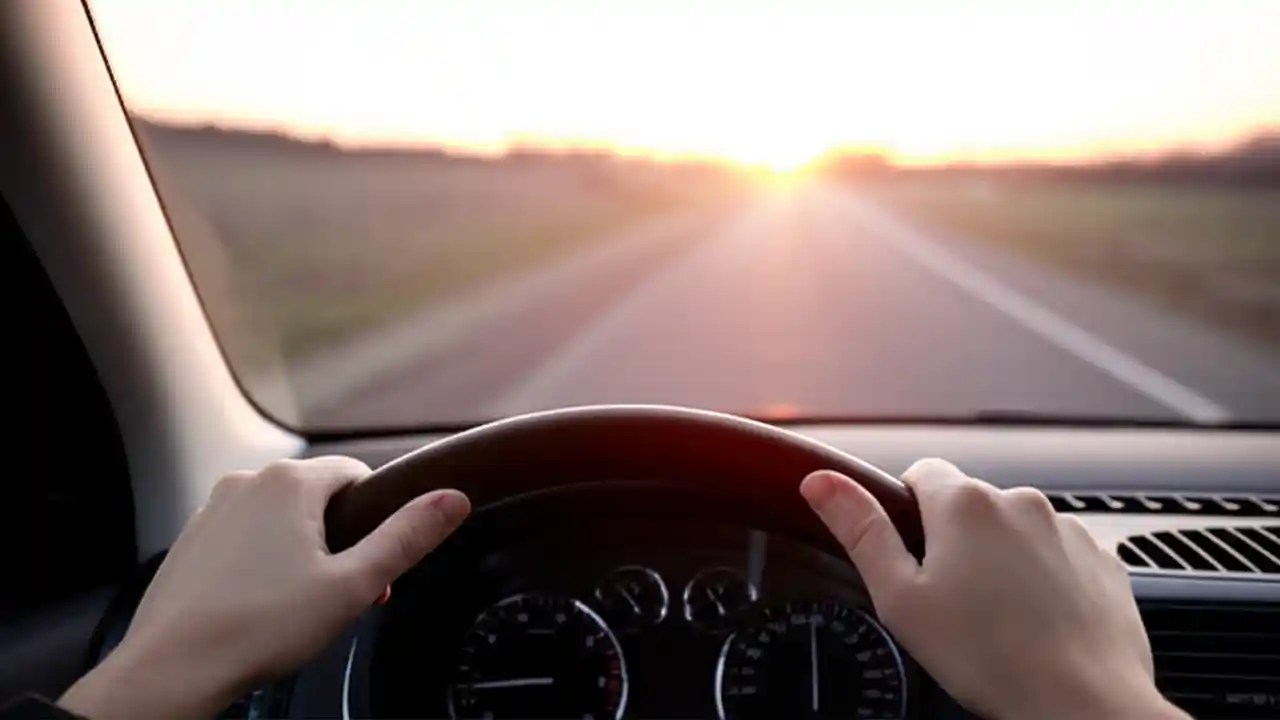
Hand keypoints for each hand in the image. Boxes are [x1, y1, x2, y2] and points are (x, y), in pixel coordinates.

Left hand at [61, 456, 469, 719]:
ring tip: (302, 607)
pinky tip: (263, 607)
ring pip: (281, 520)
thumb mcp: (353, 585)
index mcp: (289, 482)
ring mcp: (213, 510)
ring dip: (303, 553)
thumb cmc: (262, 627)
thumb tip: (453, 498)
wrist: (172, 668)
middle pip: (318, 499)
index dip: (377, 520)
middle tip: (343, 595)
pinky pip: (246, 538)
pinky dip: (264, 563)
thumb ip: (407, 537)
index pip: (357, 475)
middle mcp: (247, 482)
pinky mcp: (191, 540)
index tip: (374, 567)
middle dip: (341, 541)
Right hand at [800, 459, 1187, 719]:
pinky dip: (1044, 578)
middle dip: (954, 541)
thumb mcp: (899, 598)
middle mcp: (1020, 501)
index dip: (906, 513)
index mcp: (964, 503)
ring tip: (996, 617)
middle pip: (968, 505)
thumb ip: (860, 530)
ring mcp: (1067, 529)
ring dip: (1001, 558)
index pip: (920, 474)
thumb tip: (820, 482)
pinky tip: (1035, 622)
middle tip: (948, 600)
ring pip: (1014, 530)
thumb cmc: (989, 658)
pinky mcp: (1101, 560)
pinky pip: (1057, 554)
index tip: (911, 558)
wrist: (1083, 702)